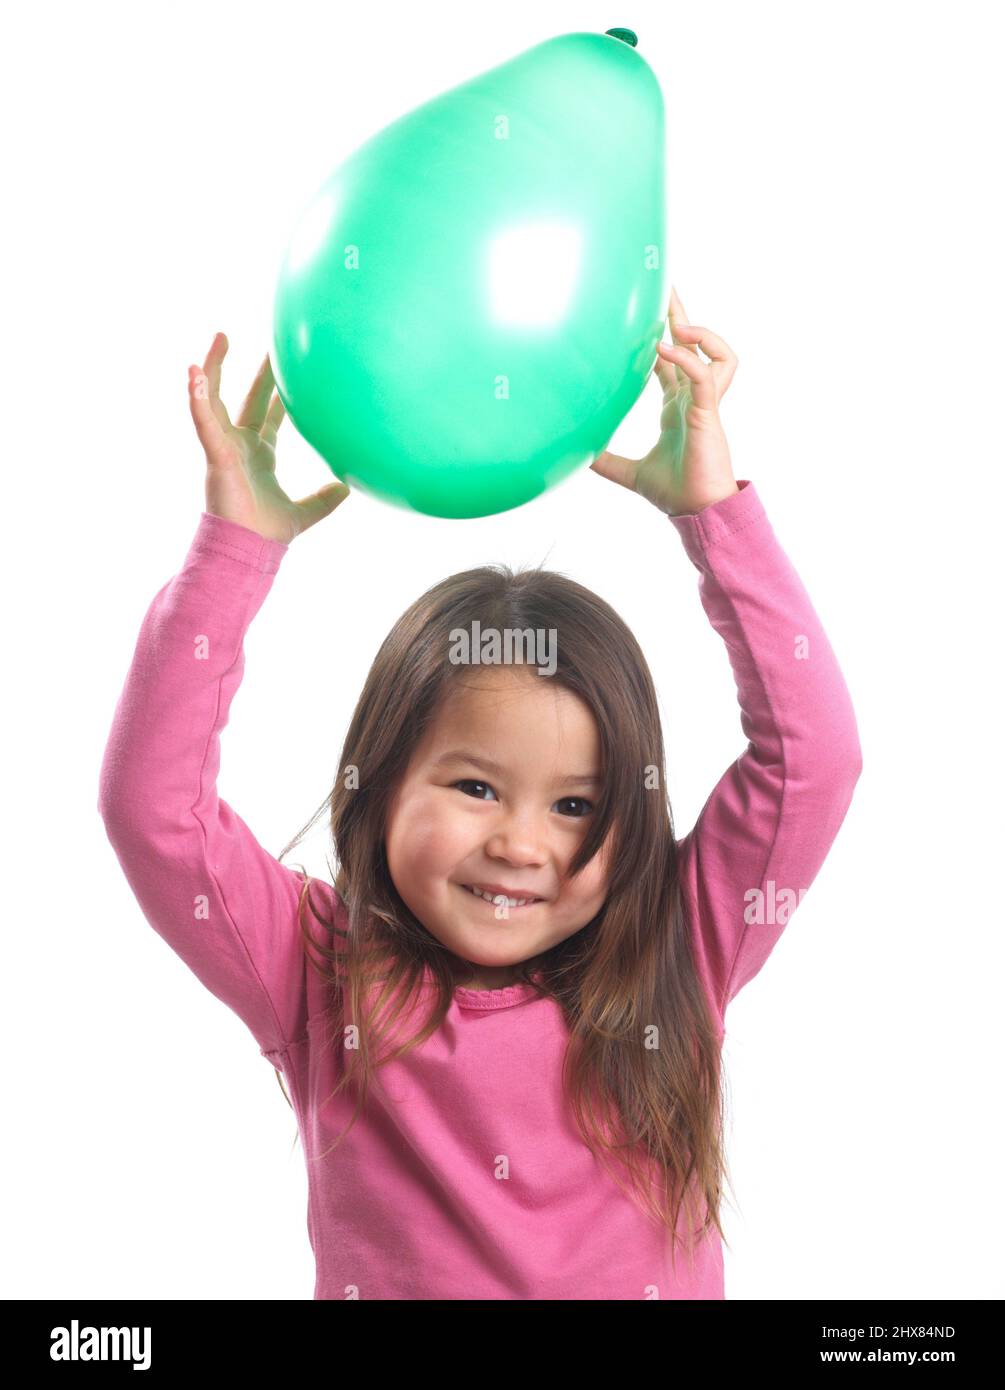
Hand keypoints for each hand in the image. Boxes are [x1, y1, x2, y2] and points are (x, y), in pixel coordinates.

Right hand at [188, 333, 349, 542]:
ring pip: (215, 398)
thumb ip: (326, 499)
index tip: (288, 371)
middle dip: (260, 372)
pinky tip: (194, 371)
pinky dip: (197, 396)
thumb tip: (349, 486)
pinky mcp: (215, 452)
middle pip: (248, 398)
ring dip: (215, 367)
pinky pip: (203, 419)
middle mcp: (240, 445)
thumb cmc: (267, 534)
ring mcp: (225, 446)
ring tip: (220, 337)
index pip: (270, 415)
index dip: (279, 394)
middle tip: (270, 344)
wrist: (247, 549)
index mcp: (260, 454)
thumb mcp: (305, 512)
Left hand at [590, 287, 738, 516]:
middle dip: (682, 315)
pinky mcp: (708, 413)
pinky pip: (705, 375)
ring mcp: (704, 404)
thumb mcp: (629, 473)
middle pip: (693, 346)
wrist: (697, 513)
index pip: (672, 361)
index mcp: (678, 407)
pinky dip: (687, 359)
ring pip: (718, 355)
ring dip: (701, 336)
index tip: (649, 314)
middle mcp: (693, 399)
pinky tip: (665, 350)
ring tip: (678, 327)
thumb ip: (606, 461)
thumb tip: (578, 455)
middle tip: (667, 286)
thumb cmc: (674, 493)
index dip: (663, 336)